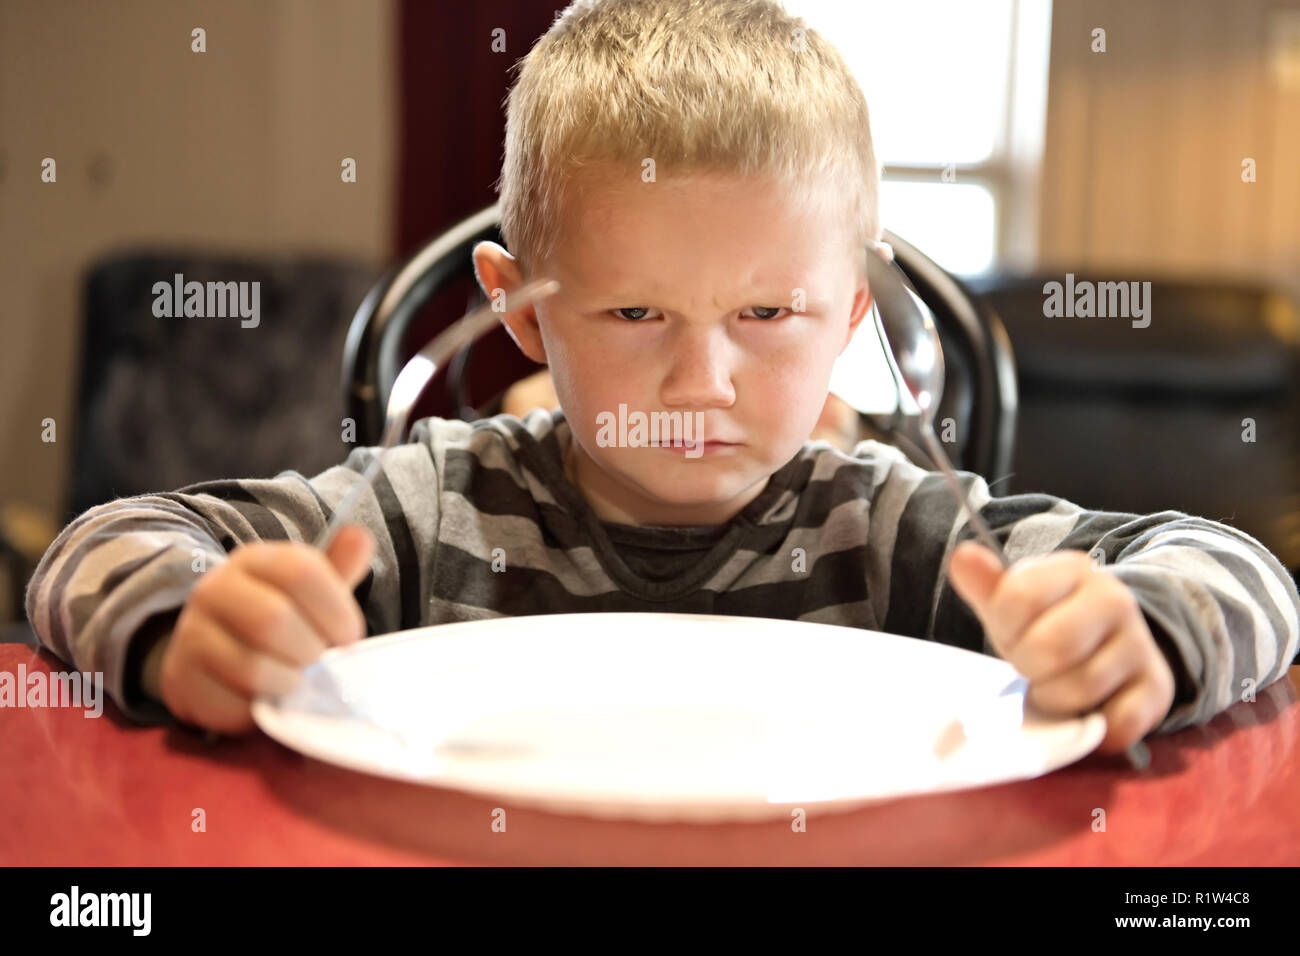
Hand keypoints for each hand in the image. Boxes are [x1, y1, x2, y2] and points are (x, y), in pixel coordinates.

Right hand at [149, 524, 374, 733]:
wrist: (211, 658)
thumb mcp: (309, 593)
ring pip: (253, 664)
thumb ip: (338, 567)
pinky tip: (269, 694)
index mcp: (255, 560)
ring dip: (289, 679)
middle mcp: (216, 589)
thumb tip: (360, 536)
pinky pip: (233, 701)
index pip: (301, 570)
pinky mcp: (184, 678)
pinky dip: (263, 704)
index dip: (336, 609)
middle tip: (319, 660)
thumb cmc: (274, 620)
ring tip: (295, 677)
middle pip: (275, 618)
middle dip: (310, 648)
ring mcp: (193, 633)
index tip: (349, 636)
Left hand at [947, 541, 1175, 755]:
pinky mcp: (1157, 688)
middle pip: (1050, 647)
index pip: (1018, 598)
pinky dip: (1093, 727)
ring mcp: (1141, 644)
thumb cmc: (1045, 624)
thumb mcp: (1011, 602)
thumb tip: (962, 557)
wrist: (1105, 648)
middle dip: (1029, 668)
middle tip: (1033, 667)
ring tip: (1055, 687)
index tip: (1013, 632)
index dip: (1005, 627)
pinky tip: (1086, 710)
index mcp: (1073, 569)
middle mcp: (1115, 599)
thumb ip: (985, 584)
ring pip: (1080, 689)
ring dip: (1055, 700)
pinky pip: (1117, 722)